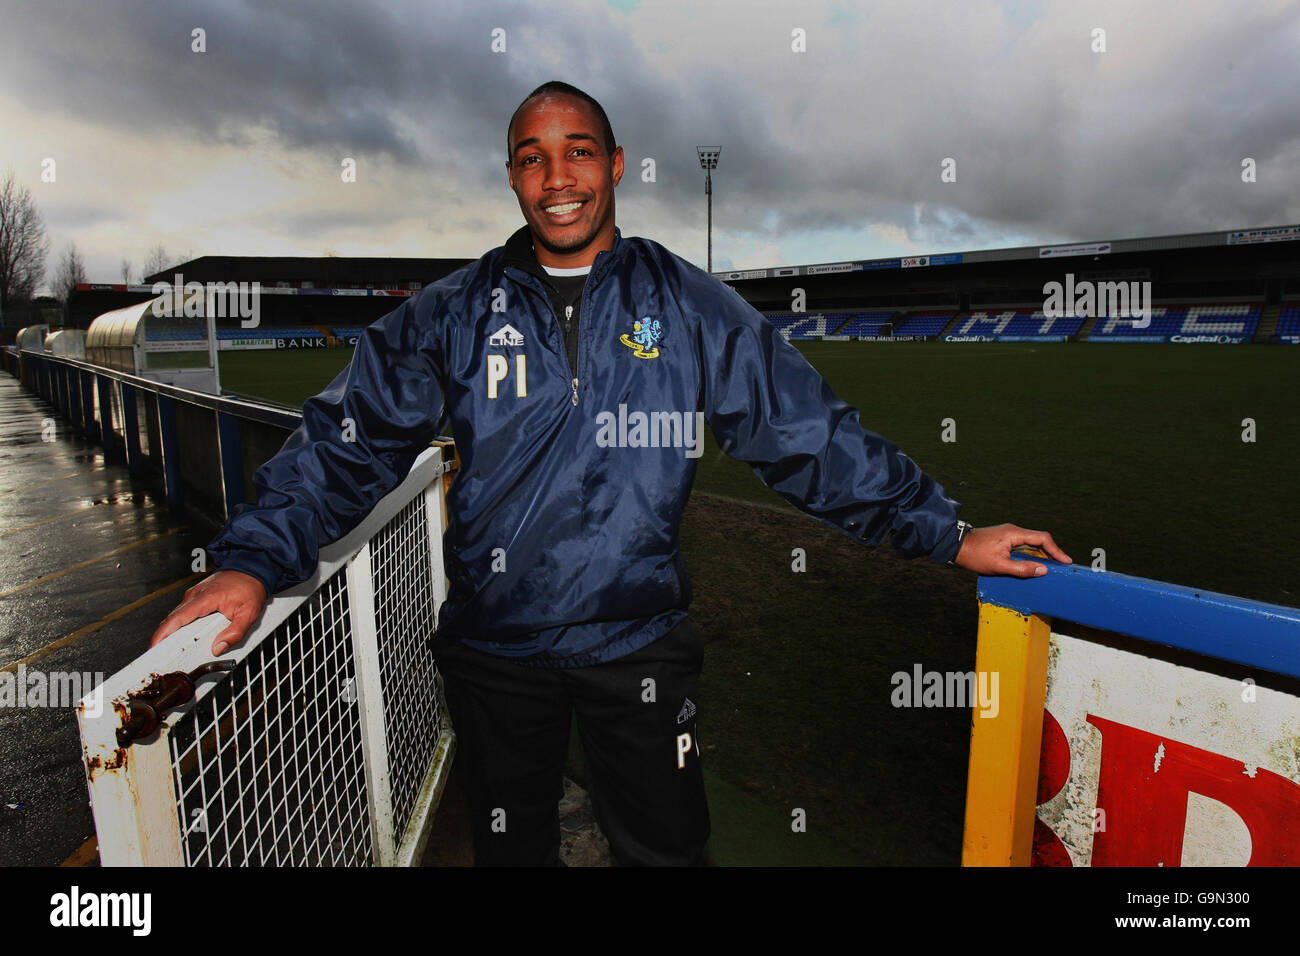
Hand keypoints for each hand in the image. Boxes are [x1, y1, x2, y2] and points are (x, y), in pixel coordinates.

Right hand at [149, 570, 268, 655]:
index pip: (177, 619)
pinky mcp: (195, 598)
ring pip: (177, 617)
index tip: (154, 648)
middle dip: (164, 639)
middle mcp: (193, 596)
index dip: (163, 635)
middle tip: (161, 657)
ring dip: (173, 633)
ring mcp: (192, 596)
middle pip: (172, 620)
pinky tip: (185, 639)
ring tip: (172, 651)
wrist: (251, 568)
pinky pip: (184, 614)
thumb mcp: (249, 612)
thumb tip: (219, 648)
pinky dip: (181, 627)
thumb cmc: (249, 588)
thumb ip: (235, 632)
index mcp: (204, 599)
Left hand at [953, 523, 1071, 577]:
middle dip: (1052, 552)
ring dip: (1042, 553)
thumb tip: (1043, 570)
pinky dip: (1033, 552)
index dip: (1056, 550)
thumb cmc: (975, 556)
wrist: (956, 546)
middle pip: (1039, 539)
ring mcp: (1008, 533)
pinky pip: (1024, 543)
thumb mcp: (999, 566)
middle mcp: (1013, 530)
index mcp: (1014, 534)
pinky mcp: (1004, 537)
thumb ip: (1022, 569)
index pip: (1042, 539)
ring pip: (1032, 541)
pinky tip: (1035, 562)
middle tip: (1062, 565)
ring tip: (1052, 565)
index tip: (1065, 561)